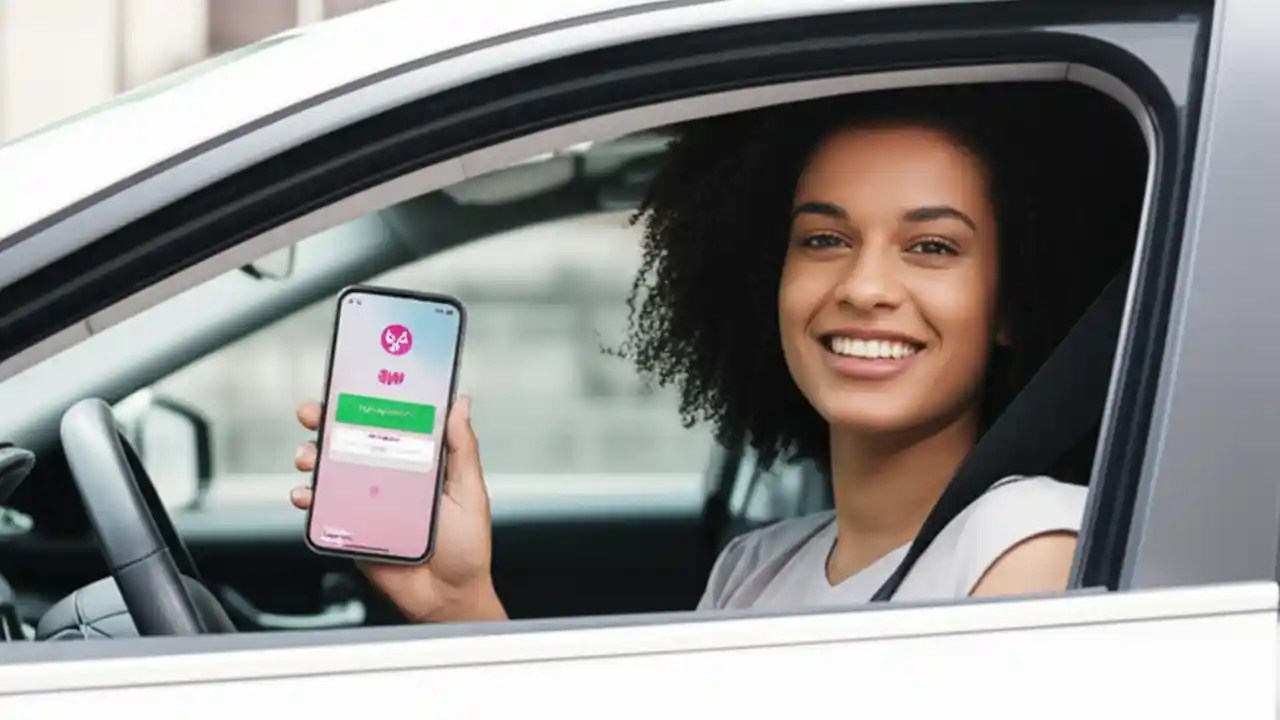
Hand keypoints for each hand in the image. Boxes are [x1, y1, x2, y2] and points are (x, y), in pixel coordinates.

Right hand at [291, 395, 506, 622]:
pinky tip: (307, 494)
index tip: (350, 385)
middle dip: (327, 423)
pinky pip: (324, 509)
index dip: (367, 404)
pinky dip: (309, 498)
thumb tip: (460, 404)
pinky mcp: (352, 528)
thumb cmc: (466, 547)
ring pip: (331, 471)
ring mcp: (368, 502)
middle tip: (313, 413)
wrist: (448, 596)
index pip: (389, 425)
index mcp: (418, 463)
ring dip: (313, 457)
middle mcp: (389, 478)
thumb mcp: (469, 491)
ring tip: (310, 456)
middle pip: (352, 442)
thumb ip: (462, 449)